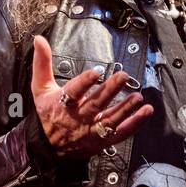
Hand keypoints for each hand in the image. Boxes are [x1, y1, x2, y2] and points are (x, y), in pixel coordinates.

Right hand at [30, 35, 152, 157]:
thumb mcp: (40, 89)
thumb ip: (42, 63)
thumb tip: (39, 40)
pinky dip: (135, 123)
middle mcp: (78, 118)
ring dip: (125, 108)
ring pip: (110, 120)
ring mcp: (91, 131)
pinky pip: (121, 132)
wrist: (48, 147)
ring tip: (137, 96)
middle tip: (123, 77)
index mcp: (62, 105)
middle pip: (95, 104)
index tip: (95, 72)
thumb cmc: (48, 114)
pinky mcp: (102, 140)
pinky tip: (146, 111)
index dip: (84, 82)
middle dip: (110, 90)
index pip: (73, 92)